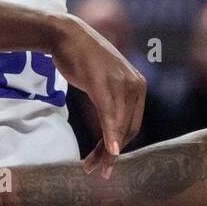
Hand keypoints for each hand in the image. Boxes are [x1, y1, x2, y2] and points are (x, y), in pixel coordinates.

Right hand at [49, 13, 145, 155]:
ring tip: (91, 166)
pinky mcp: (103, 83)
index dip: (118, 147)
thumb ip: (114, 100)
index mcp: (139, 86)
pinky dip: (109, 135)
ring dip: (105, 151)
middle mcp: (136, 85)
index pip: (132, 126)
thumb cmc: (83, 60)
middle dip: (111, 154)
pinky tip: (109, 152)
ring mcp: (121, 83)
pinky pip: (109, 115)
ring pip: (118, 127)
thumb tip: (114, 128)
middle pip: (127, 130)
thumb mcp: (105, 82)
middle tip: (96, 170)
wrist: (67, 35)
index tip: (105, 163)